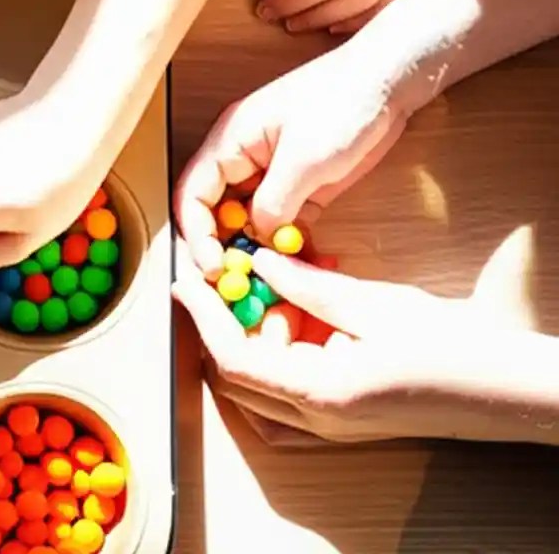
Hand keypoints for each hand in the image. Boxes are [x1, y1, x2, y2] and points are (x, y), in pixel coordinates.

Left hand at [172, 245, 529, 445]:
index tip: (186, 283)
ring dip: (258, 337)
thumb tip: (259, 262)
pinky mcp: (336, 421)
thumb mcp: (374, 305)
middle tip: (237, 277)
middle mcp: (314, 421)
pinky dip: (278, 357)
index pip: (235, 357)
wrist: (502, 391)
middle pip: (238, 375)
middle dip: (229, 322)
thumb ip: (308, 286)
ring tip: (286, 293)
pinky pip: (283, 396)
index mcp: (320, 393)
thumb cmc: (449, 349)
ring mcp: (325, 427)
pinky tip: (301, 321)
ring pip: (258, 385)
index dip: (204, 318)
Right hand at [174, 45, 406, 277]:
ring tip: (268, 277)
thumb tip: (259, 238)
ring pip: (248, 220)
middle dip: (222, 246)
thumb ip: (274, 203)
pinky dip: (285, 243)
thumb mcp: (304, 158)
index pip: (193, 193)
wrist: (389, 82)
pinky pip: (281, 221)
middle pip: (216, 210)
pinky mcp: (301, 185)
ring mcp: (272, 173)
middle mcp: (243, 159)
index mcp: (231, 141)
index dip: (196, 233)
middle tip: (237, 280)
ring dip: (255, 248)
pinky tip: (298, 262)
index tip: (213, 266)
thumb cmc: (342, 102)